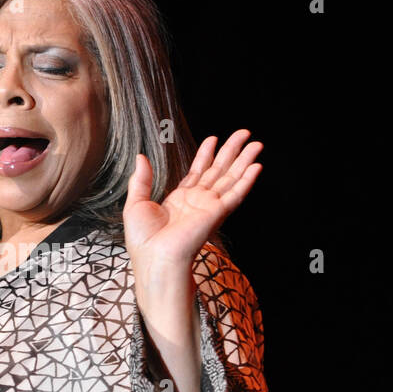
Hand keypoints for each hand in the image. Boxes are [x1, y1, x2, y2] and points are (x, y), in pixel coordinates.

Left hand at [124, 130, 262, 304]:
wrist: (155, 258)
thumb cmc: (144, 240)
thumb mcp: (136, 204)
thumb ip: (141, 180)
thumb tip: (141, 157)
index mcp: (180, 200)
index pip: (197, 172)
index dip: (206, 155)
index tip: (213, 139)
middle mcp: (197, 201)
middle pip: (219, 171)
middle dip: (231, 151)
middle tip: (244, 134)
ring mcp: (209, 207)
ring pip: (231, 178)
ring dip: (244, 161)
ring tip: (256, 144)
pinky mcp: (217, 213)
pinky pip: (235, 194)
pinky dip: (246, 181)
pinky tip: (255, 167)